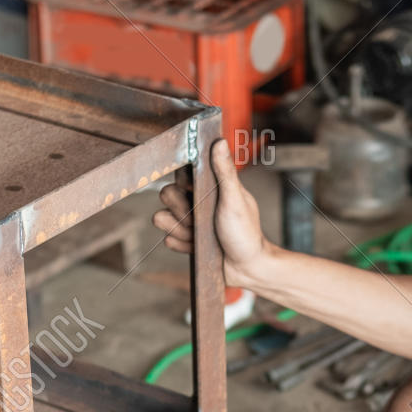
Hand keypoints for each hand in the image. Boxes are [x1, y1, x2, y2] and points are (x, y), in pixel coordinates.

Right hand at [153, 138, 270, 287]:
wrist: (247, 269)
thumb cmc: (246, 233)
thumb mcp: (235, 199)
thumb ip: (225, 172)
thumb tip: (220, 142)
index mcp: (209, 187)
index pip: (181, 173)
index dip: (183, 183)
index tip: (192, 191)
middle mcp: (197, 202)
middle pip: (166, 194)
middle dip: (180, 210)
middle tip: (199, 219)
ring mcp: (190, 222)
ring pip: (163, 218)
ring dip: (180, 230)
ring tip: (199, 236)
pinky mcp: (186, 241)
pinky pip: (169, 240)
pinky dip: (182, 245)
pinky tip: (197, 247)